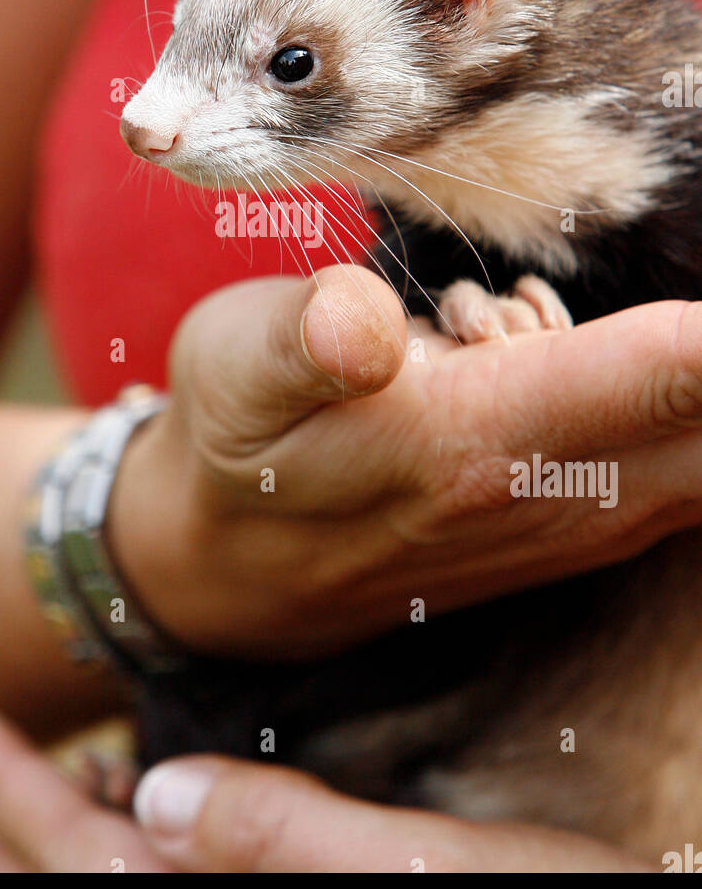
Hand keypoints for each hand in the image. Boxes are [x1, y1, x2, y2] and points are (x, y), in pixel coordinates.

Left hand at [0, 701, 650, 872]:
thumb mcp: (423, 873)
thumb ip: (288, 841)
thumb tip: (156, 797)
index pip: (93, 877)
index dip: (6, 805)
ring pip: (113, 883)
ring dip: (35, 833)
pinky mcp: (294, 888)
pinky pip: (169, 874)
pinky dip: (116, 839)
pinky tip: (108, 797)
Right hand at [111, 265, 701, 657]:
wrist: (232, 567)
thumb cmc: (237, 446)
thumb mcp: (233, 372)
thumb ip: (304, 341)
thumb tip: (365, 320)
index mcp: (479, 443)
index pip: (674, 376)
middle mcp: (559, 495)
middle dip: (691, 355)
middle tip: (513, 326)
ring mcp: (583, 520)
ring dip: (661, 371)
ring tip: (480, 341)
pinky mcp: (586, 526)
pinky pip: (682, 459)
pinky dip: (654, 397)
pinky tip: (521, 361)